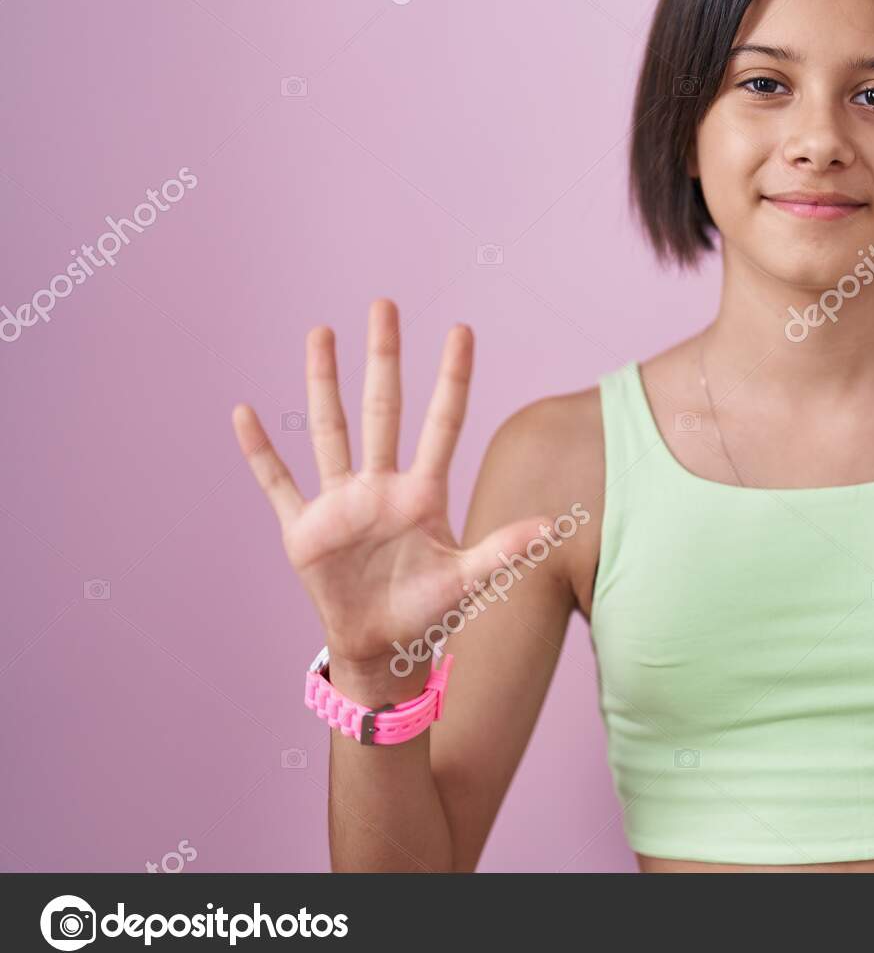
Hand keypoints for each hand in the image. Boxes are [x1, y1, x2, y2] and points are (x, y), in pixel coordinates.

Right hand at [230, 300, 554, 679]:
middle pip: (384, 409)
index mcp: (422, 493)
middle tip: (385, 304)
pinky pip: (278, 484)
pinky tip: (244, 413)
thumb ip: (503, 550)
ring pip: (331, 430)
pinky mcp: (304, 530)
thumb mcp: (468, 580)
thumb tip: (551, 524)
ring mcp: (340, 503)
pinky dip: (260, 453)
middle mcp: (381, 486)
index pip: (443, 422)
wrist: (382, 648)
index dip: (452, 378)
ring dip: (323, 382)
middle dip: (384, 357)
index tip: (462, 330)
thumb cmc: (429, 610)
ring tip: (320, 332)